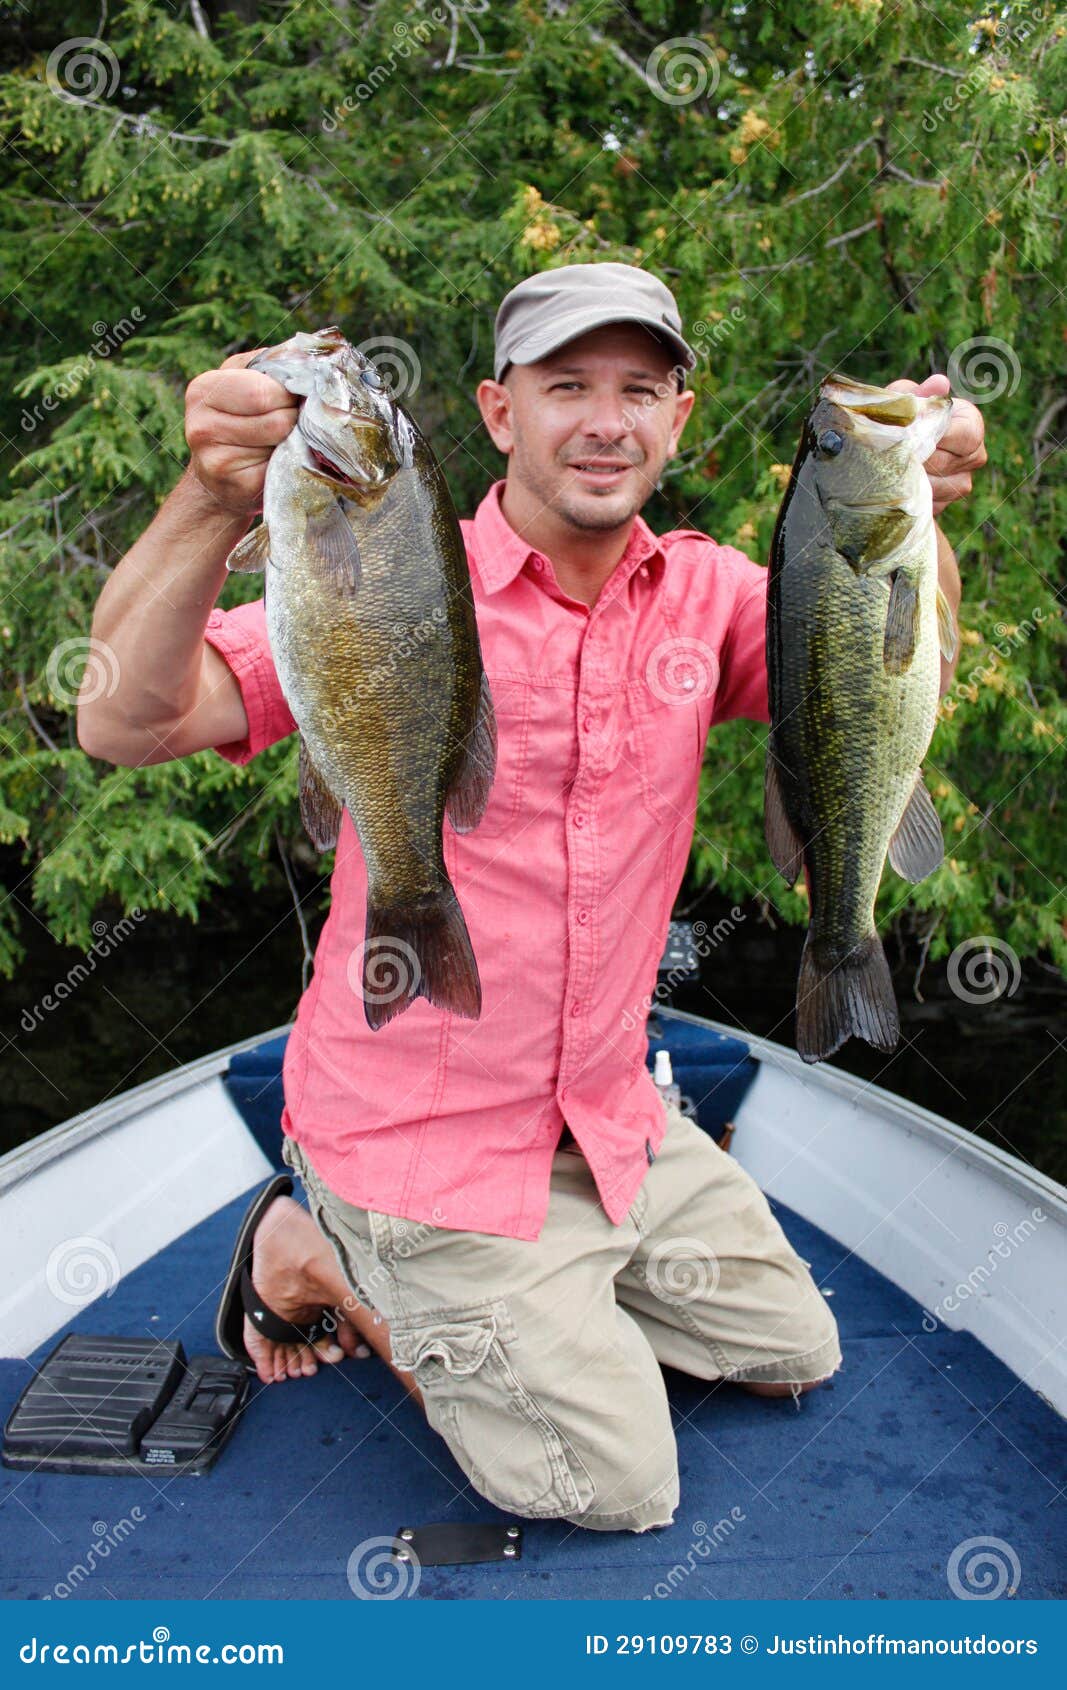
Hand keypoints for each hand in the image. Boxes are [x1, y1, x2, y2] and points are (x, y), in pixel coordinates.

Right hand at [184, 350, 298, 514]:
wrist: (218, 476)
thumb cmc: (239, 416)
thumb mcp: (245, 378)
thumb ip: (273, 363)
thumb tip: (312, 356)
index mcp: (203, 389)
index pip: (262, 391)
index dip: (286, 395)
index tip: (289, 398)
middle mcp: (201, 426)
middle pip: (276, 421)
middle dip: (292, 420)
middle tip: (287, 422)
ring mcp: (216, 460)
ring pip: (280, 446)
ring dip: (290, 442)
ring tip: (279, 441)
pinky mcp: (236, 486)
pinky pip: (280, 470)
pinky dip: (287, 465)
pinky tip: (274, 462)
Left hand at [886, 374, 986, 517]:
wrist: (891, 448)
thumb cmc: (904, 417)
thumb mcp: (905, 400)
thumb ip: (919, 393)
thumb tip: (940, 383)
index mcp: (971, 424)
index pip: (967, 435)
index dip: (938, 437)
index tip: (911, 436)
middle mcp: (975, 455)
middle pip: (947, 463)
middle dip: (917, 458)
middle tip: (891, 454)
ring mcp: (962, 483)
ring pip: (936, 486)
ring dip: (909, 478)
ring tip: (886, 468)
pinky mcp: (943, 504)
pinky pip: (926, 503)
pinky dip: (908, 496)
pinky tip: (891, 485)